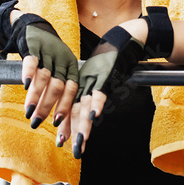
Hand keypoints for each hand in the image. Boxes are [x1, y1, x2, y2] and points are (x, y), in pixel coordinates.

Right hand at [0, 1, 78, 134]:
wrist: (35, 27)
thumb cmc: (48, 57)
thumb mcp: (59, 71)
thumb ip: (59, 93)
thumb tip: (59, 123)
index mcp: (71, 69)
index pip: (71, 92)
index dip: (65, 108)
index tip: (57, 124)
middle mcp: (62, 61)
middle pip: (58, 87)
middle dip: (48, 107)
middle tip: (37, 122)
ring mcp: (48, 53)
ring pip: (44, 78)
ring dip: (36, 96)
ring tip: (29, 112)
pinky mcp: (34, 46)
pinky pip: (32, 61)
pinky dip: (29, 73)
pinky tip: (25, 85)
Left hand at [71, 21, 146, 158]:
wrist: (121, 38)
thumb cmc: (112, 59)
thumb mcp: (99, 77)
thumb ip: (94, 93)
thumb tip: (90, 112)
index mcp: (82, 84)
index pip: (72, 107)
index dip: (67, 123)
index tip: (62, 140)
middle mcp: (85, 82)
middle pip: (76, 108)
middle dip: (71, 129)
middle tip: (66, 147)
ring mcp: (95, 79)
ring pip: (86, 103)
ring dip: (82, 123)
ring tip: (79, 140)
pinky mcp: (107, 74)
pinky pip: (102, 90)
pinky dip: (98, 103)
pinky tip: (94, 116)